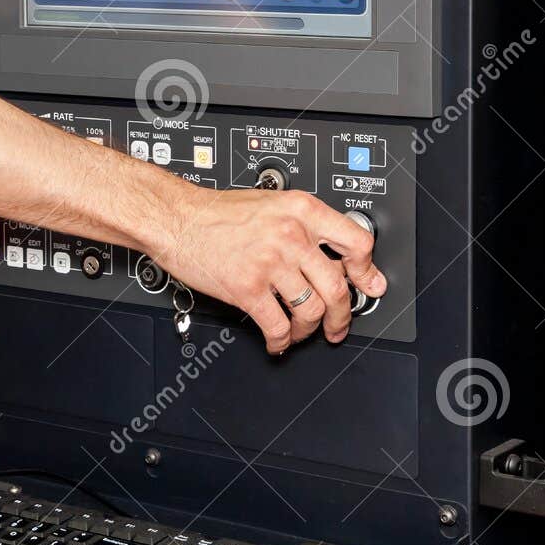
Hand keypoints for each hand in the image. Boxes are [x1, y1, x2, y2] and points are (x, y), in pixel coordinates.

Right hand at [155, 188, 385, 352]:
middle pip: (336, 287)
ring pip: (310, 310)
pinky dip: (281, 341)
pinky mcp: (247, 288)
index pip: (356, 242)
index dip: (366, 270)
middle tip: (338, 325)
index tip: (368, 284)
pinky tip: (278, 341)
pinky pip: (278, 325)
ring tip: (300, 332)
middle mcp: (291, 235)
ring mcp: (270, 263)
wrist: (176, 218)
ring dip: (308, 330)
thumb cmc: (216, 212)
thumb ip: (303, 226)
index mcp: (302, 210)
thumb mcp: (271, 203)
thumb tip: (331, 254)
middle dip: (341, 315)